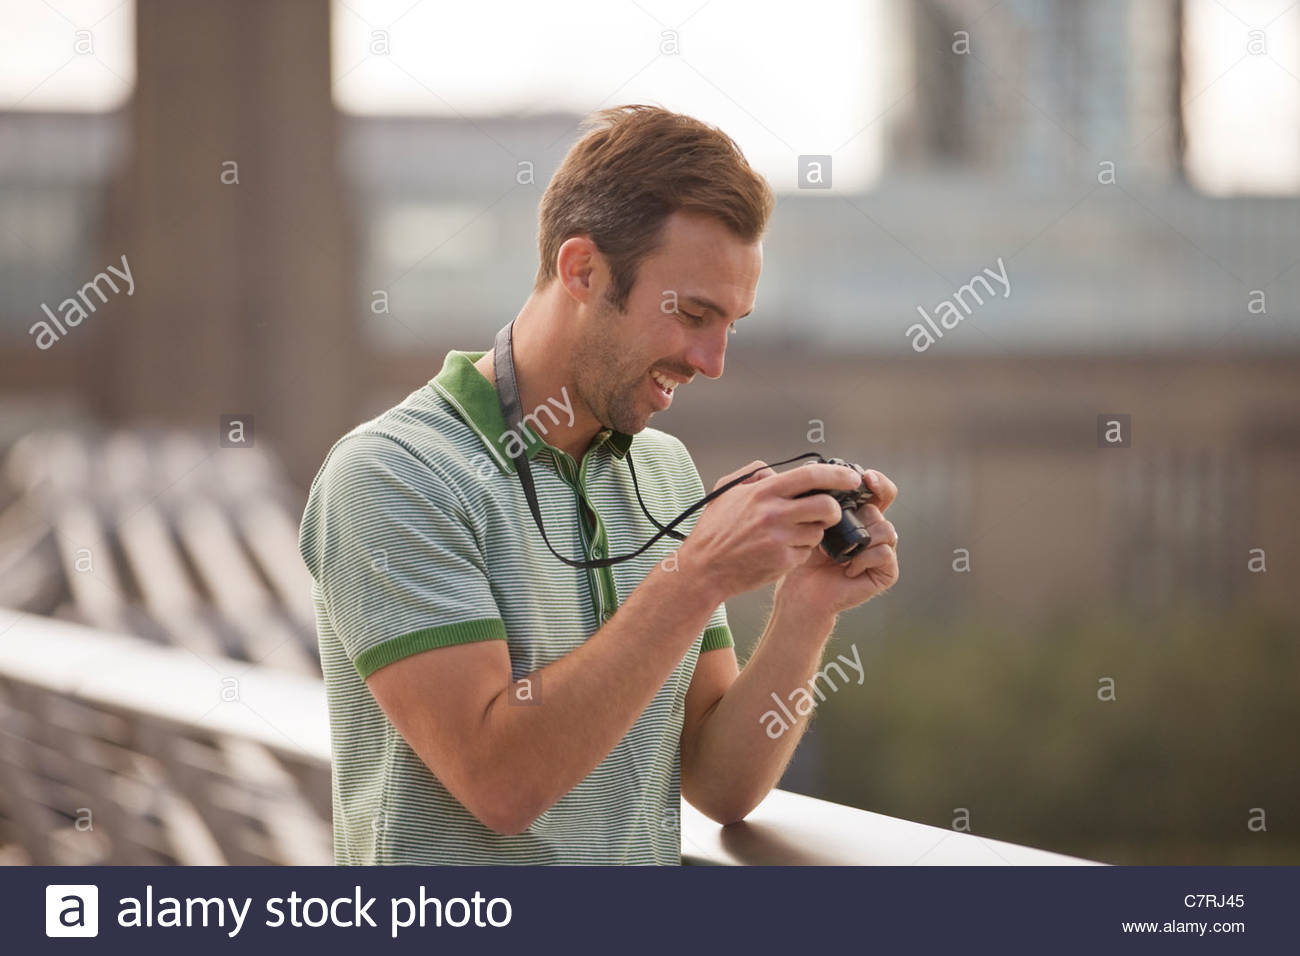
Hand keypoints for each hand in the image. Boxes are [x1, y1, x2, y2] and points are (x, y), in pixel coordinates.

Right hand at [678, 459, 863, 601]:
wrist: (704, 569)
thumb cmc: (714, 530)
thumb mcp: (726, 491)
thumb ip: (753, 474)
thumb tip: (776, 471)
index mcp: (763, 492)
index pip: (810, 476)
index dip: (837, 475)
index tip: (851, 478)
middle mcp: (773, 514)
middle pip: (826, 506)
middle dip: (835, 509)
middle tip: (829, 512)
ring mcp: (779, 540)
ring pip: (818, 531)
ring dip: (814, 532)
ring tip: (793, 533)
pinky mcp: (782, 562)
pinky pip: (806, 552)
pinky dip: (800, 550)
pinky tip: (782, 550)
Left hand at [775, 469, 899, 618]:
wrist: (802, 590)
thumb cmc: (804, 555)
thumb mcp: (811, 520)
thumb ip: (821, 497)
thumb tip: (819, 469)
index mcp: (861, 515)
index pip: (880, 491)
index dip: (878, 482)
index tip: (866, 477)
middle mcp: (874, 530)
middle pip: (880, 510)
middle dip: (857, 519)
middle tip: (834, 533)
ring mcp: (883, 551)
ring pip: (886, 530)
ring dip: (859, 540)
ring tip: (839, 554)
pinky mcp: (887, 571)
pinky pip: (884, 553)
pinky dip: (863, 559)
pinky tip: (847, 569)